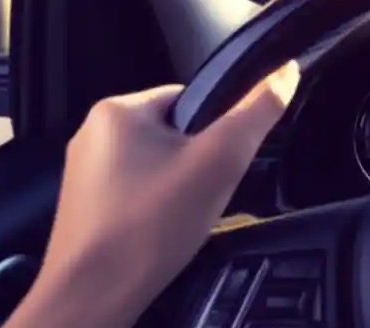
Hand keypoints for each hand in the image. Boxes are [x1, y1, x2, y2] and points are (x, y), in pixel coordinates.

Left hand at [7, 61, 298, 327]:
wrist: (91, 298)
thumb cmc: (150, 225)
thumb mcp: (217, 163)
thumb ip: (255, 114)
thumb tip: (286, 71)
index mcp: (116, 109)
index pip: (189, 99)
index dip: (217, 131)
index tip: (223, 165)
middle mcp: (91, 134)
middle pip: (172, 134)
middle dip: (196, 164)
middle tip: (207, 196)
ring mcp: (82, 175)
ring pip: (154, 167)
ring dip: (177, 188)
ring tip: (184, 219)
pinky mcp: (83, 209)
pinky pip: (134, 195)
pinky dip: (153, 210)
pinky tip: (161, 235)